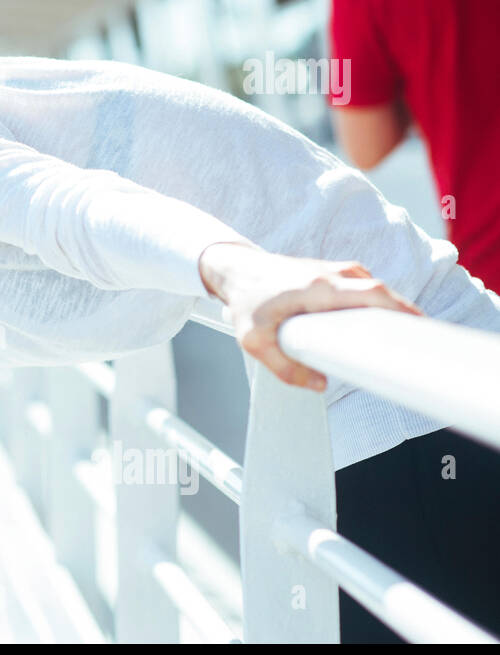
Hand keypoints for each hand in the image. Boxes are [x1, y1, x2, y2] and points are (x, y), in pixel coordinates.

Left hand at [198, 241, 425, 391]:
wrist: (234, 269)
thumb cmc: (245, 301)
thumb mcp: (254, 341)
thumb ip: (284, 367)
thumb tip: (320, 384)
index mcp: (317, 288)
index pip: (372, 294)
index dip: (400, 310)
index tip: (421, 330)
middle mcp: (331, 274)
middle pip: (380, 293)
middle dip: (403, 316)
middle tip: (418, 344)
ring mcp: (334, 270)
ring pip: (374, 290)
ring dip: (389, 311)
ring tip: (401, 340)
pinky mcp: (333, 273)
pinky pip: (364, 289)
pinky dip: (376, 305)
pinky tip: (380, 326)